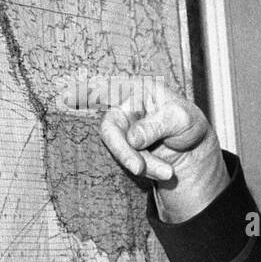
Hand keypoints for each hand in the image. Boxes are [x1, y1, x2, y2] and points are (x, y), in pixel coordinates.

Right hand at [90, 76, 213, 180]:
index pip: (107, 89)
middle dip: (124, 152)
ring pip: (122, 150)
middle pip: (111, 129)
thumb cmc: (186, 122)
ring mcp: (122, 129)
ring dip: (144, 165)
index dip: (85, 93)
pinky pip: (129, 161)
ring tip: (169, 172)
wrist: (193, 145)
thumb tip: (132, 138)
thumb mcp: (180, 119)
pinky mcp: (125, 148)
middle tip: (140, 169)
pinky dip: (147, 169)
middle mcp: (123, 108)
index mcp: (137, 90)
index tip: (66, 98)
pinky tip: (166, 172)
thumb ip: (156, 126)